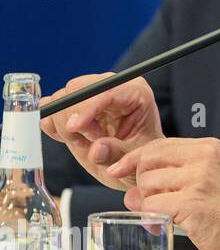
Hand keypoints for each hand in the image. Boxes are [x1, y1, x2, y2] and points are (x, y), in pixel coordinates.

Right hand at [39, 74, 163, 189]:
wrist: (131, 162)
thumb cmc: (138, 156)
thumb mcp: (134, 159)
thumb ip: (116, 154)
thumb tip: (96, 149)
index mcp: (136, 93)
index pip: (106, 90)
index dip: (86, 107)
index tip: (73, 127)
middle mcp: (112, 87)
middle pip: (77, 88)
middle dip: (73, 117)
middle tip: (86, 142)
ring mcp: (91, 93)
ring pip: (60, 98)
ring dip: (64, 125)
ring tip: (85, 143)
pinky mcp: (74, 104)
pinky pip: (51, 107)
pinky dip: (53, 124)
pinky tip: (70, 138)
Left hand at [116, 138, 219, 249]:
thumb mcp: (210, 182)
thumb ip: (173, 179)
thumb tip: (130, 192)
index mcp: (209, 148)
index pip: (158, 145)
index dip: (134, 159)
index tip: (119, 170)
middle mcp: (204, 158)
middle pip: (147, 161)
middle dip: (141, 183)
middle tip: (152, 201)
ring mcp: (198, 180)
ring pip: (145, 185)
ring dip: (147, 203)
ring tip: (163, 216)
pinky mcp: (190, 204)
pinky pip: (149, 207)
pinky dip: (150, 219)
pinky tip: (162, 226)